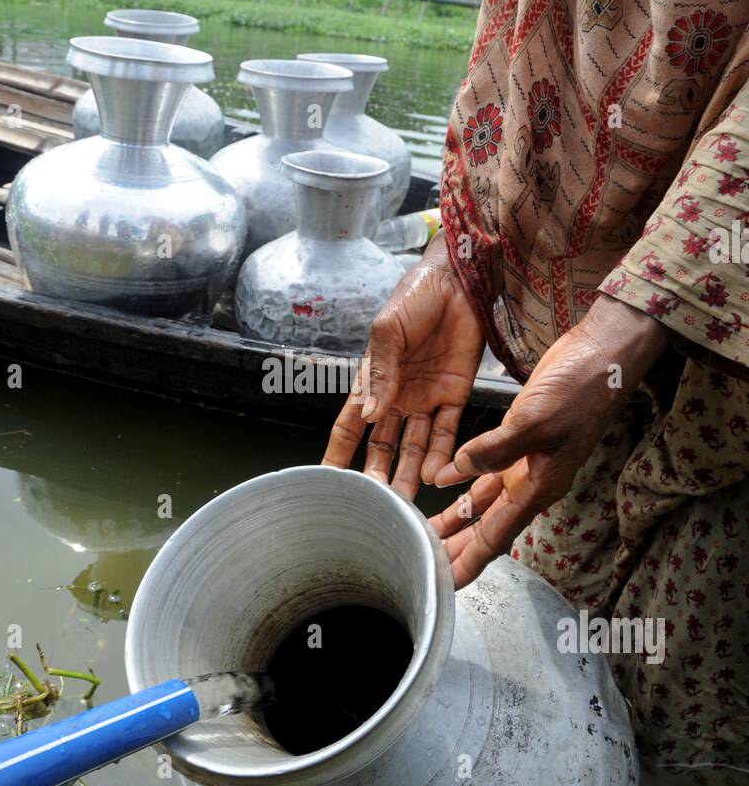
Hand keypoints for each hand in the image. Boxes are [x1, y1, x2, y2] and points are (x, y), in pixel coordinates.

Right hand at [322, 233, 484, 496]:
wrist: (459, 281)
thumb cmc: (415, 296)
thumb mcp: (388, 330)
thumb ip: (380, 372)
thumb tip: (368, 415)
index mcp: (373, 379)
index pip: (349, 424)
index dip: (338, 452)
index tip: (327, 481)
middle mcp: (397, 396)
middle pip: (381, 444)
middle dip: (375, 474)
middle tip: (372, 504)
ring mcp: (426, 398)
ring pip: (412, 446)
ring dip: (407, 473)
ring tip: (403, 504)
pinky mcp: (455, 395)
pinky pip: (445, 432)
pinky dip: (440, 454)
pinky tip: (434, 475)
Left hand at [430, 295, 671, 586]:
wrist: (605, 354)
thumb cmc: (579, 390)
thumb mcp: (536, 421)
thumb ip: (495, 450)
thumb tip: (457, 470)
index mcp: (538, 488)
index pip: (497, 536)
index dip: (471, 562)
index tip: (448, 586)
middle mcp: (531, 481)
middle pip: (487, 526)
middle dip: (458, 548)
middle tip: (424, 566)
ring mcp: (526, 460)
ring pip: (484, 500)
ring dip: (456, 517)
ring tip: (425, 533)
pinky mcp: (520, 436)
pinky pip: (487, 466)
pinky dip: (461, 476)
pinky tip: (439, 480)